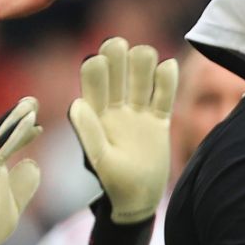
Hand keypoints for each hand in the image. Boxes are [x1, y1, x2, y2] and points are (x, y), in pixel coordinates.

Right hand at [0, 96, 43, 244]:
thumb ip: (23, 184)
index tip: (37, 127)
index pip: (6, 147)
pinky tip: (30, 117)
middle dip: (17, 117)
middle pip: (1, 135)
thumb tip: (33, 164)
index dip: (21, 135)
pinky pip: (5, 143)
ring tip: (31, 102)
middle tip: (32, 101)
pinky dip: (18, 129)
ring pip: (2, 134)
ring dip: (17, 116)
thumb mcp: (15, 202)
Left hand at [70, 37, 177, 223]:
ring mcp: (138, 113)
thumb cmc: (115, 183)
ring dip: (142, 64)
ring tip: (144, 53)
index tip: (97, 59)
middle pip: (118, 74)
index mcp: (96, 116)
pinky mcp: (159, 120)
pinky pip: (164, 95)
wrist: (140, 198)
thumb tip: (77, 103)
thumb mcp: (100, 161)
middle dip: (117, 58)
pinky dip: (167, 80)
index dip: (95, 70)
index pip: (93, 84)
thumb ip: (90, 133)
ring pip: (142, 80)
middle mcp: (116, 109)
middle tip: (118, 45)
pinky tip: (167, 65)